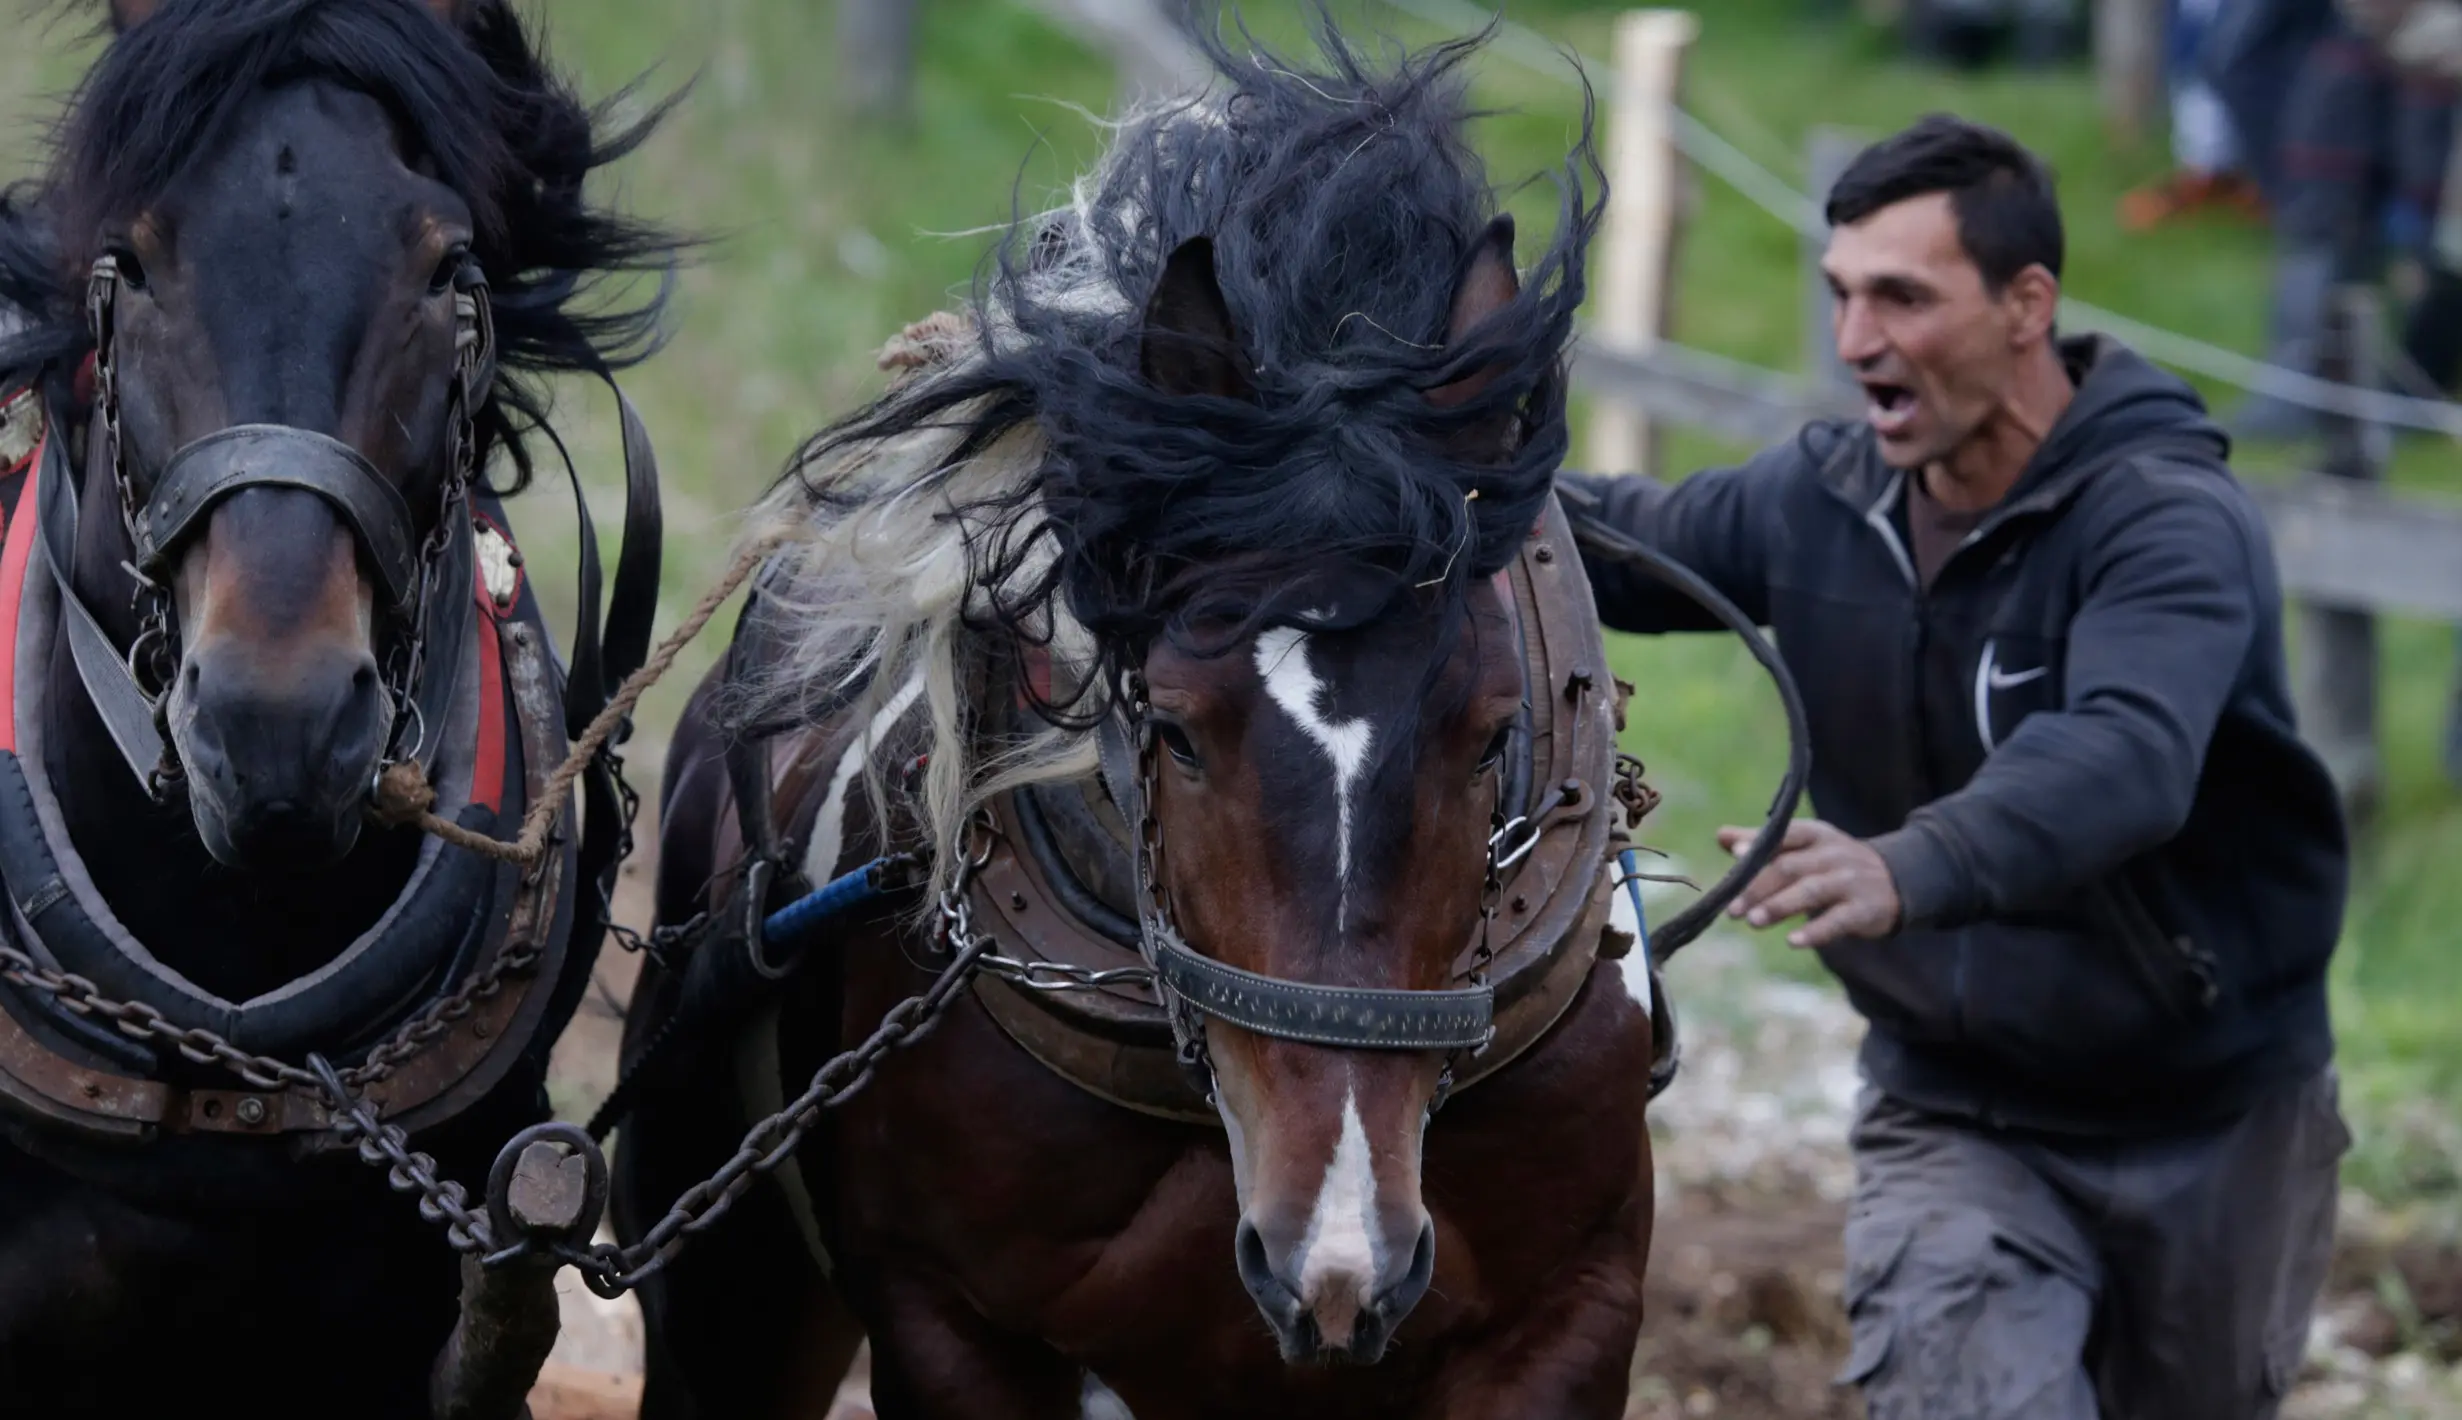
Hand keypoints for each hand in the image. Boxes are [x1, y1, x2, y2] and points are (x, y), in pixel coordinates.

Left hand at [1715, 820, 1901, 949]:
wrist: (1896, 880)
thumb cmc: (1834, 865)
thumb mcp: (1805, 848)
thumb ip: (1764, 843)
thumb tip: (1722, 836)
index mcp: (1815, 835)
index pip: (1785, 835)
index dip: (1760, 845)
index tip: (1734, 856)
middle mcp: (1833, 854)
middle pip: (1790, 868)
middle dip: (1758, 887)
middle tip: (1731, 909)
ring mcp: (1850, 881)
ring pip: (1811, 891)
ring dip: (1779, 906)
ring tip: (1752, 921)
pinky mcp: (1864, 909)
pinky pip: (1837, 921)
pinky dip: (1815, 932)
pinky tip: (1793, 942)